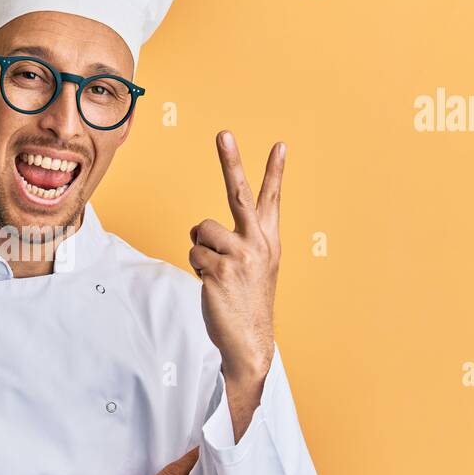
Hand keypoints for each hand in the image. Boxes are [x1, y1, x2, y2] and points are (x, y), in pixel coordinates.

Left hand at [189, 130, 282, 381]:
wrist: (249, 342)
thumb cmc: (246, 302)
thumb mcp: (252, 268)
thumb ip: (236, 243)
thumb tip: (200, 231)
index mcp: (268, 241)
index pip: (271, 199)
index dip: (274, 172)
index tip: (280, 145)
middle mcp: (258, 243)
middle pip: (239, 194)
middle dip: (231, 161)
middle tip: (223, 133)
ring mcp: (240, 256)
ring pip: (201, 231)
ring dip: (200, 251)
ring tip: (216, 273)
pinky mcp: (220, 270)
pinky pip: (193, 253)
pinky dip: (196, 267)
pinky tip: (212, 284)